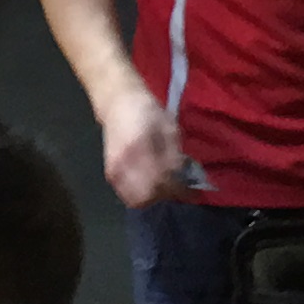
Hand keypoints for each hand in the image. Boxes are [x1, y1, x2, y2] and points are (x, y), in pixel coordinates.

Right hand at [97, 86, 186, 206]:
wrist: (117, 103)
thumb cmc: (147, 112)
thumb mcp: (168, 127)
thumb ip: (174, 154)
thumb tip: (182, 177)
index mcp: (139, 148)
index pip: (161, 180)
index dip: (179, 188)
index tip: (193, 190)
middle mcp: (123, 163)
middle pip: (148, 196)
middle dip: (166, 194)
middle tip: (178, 186)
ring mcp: (114, 171)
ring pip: (137, 200)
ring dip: (153, 197)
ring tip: (164, 185)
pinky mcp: (110, 174)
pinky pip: (127, 196)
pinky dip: (141, 195)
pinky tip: (151, 184)